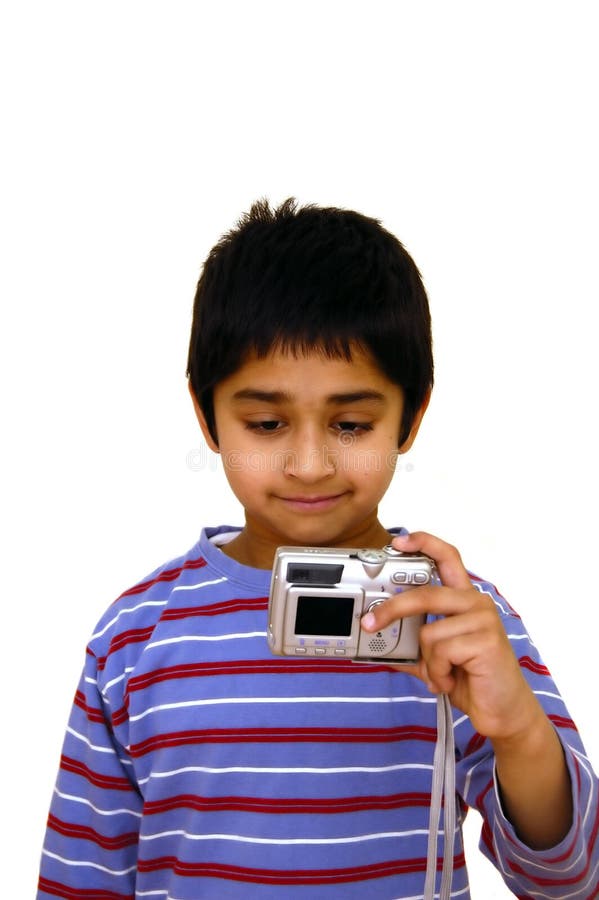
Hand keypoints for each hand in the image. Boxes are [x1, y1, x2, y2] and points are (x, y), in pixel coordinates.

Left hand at [361, 531, 540, 741]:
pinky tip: (453, 680)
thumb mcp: (435, 656)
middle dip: (393, 609)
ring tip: (444, 674)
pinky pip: (440, 652)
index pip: (447, 557)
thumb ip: (411, 642)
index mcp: (464, 600)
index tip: (398, 542)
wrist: (502, 711)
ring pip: (429, 633)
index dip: (424, 543)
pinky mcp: (486, 640)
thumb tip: (375, 637)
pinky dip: (439, 673)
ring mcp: (483, 620)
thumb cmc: (471, 678)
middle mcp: (476, 603)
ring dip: (429, 662)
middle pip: (426, 594)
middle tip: (370, 623)